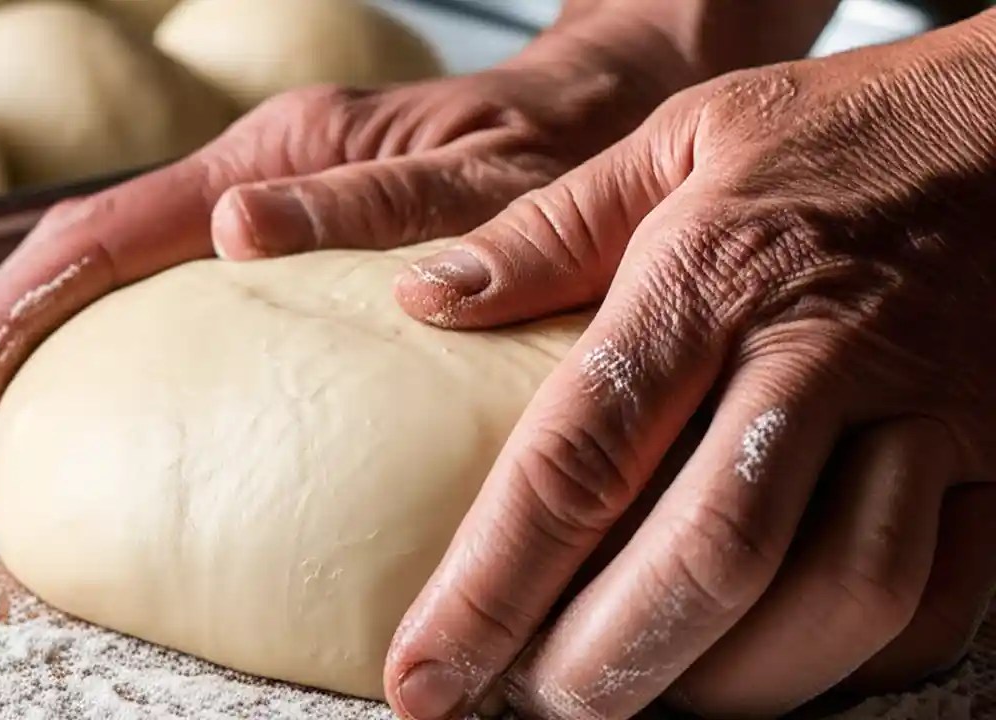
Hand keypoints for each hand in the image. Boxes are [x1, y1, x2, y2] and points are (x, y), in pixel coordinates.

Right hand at [0, 11, 702, 487]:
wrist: (606, 106)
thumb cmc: (557, 145)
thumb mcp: (481, 177)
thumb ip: (369, 203)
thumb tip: (231, 229)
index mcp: (276, 159)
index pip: (94, 244)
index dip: (4, 336)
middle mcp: (254, 178)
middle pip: (80, 259)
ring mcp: (269, 205)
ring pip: (118, 275)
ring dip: (42, 351)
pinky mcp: (295, 235)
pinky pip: (176, 293)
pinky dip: (117, 348)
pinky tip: (106, 404)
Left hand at [387, 12, 995, 719]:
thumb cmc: (841, 129)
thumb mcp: (675, 140)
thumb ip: (549, 229)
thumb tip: (428, 298)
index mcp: (713, 280)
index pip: (579, 456)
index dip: (491, 586)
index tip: (426, 674)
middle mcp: (820, 359)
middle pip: (708, 554)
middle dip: (610, 662)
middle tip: (535, 710)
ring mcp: (929, 416)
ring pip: (840, 592)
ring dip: (734, 678)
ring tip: (645, 697)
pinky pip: (940, 595)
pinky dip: (855, 658)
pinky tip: (777, 666)